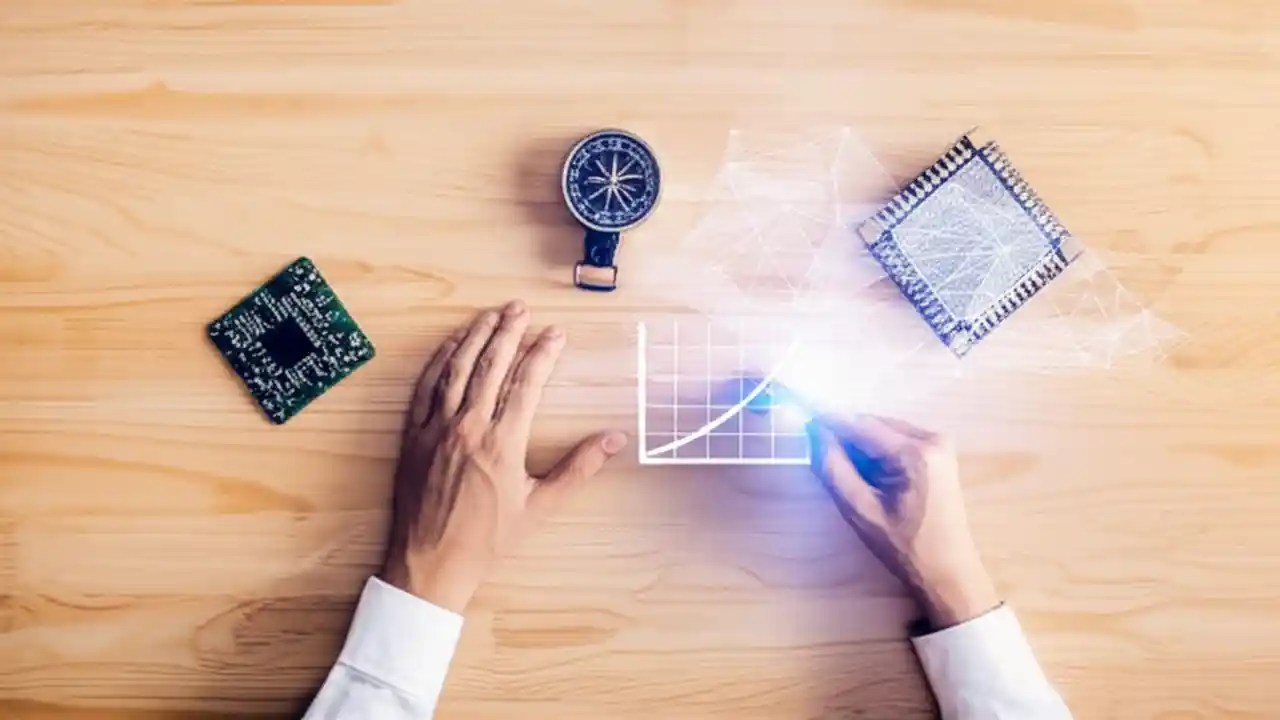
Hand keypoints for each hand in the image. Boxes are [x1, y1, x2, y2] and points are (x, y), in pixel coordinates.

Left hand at [381, 301, 627, 612]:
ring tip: (491, 315)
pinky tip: (452, 344)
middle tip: (521, 309)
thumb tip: (614, 440)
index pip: (527, 383)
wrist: (431, 561)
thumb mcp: (541, 506)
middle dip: (509, 332)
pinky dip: (440, 360)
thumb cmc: (488, 540)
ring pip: (457, 369)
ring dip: (475, 337)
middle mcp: (468, 427)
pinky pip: (426, 387)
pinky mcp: (414, 435)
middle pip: (491, 366)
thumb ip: (579, 468)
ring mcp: (437, 428)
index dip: (544, 354)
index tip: (556, 334)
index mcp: (503, 443)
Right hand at [806, 413, 998, 629]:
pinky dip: (877, 452)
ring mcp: (940, 444)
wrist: (951, 573)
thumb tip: (815, 435)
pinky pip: (898, 441)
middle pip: (874, 424)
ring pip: (884, 432)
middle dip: (845, 436)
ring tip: (843, 470)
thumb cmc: (907, 548)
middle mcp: (932, 438)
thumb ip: (835, 470)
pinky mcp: (939, 455)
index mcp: (917, 452)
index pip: (862, 425)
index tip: (802, 419)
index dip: (830, 421)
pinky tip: (867, 474)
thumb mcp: (863, 512)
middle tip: (818, 453)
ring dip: (861, 445)